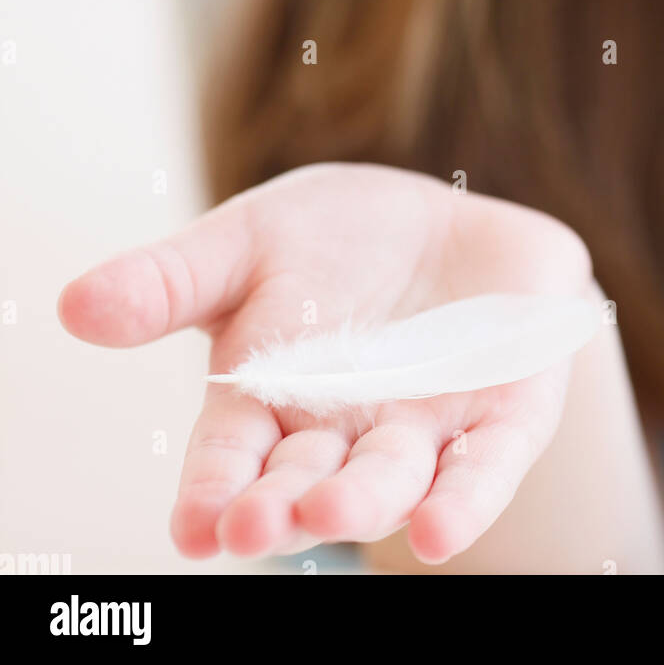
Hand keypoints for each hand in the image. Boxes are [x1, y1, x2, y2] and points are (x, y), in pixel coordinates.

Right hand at [57, 163, 592, 564]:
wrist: (440, 223)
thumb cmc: (328, 241)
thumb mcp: (244, 242)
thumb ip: (170, 280)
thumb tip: (75, 306)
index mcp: (269, 401)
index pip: (233, 459)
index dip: (212, 492)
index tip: (192, 527)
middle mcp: (343, 432)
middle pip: (308, 479)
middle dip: (282, 506)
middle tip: (254, 529)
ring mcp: (423, 428)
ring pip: (393, 478)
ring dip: (366, 500)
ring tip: (333, 511)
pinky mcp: (499, 415)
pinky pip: (485, 464)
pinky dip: (467, 496)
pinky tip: (443, 528)